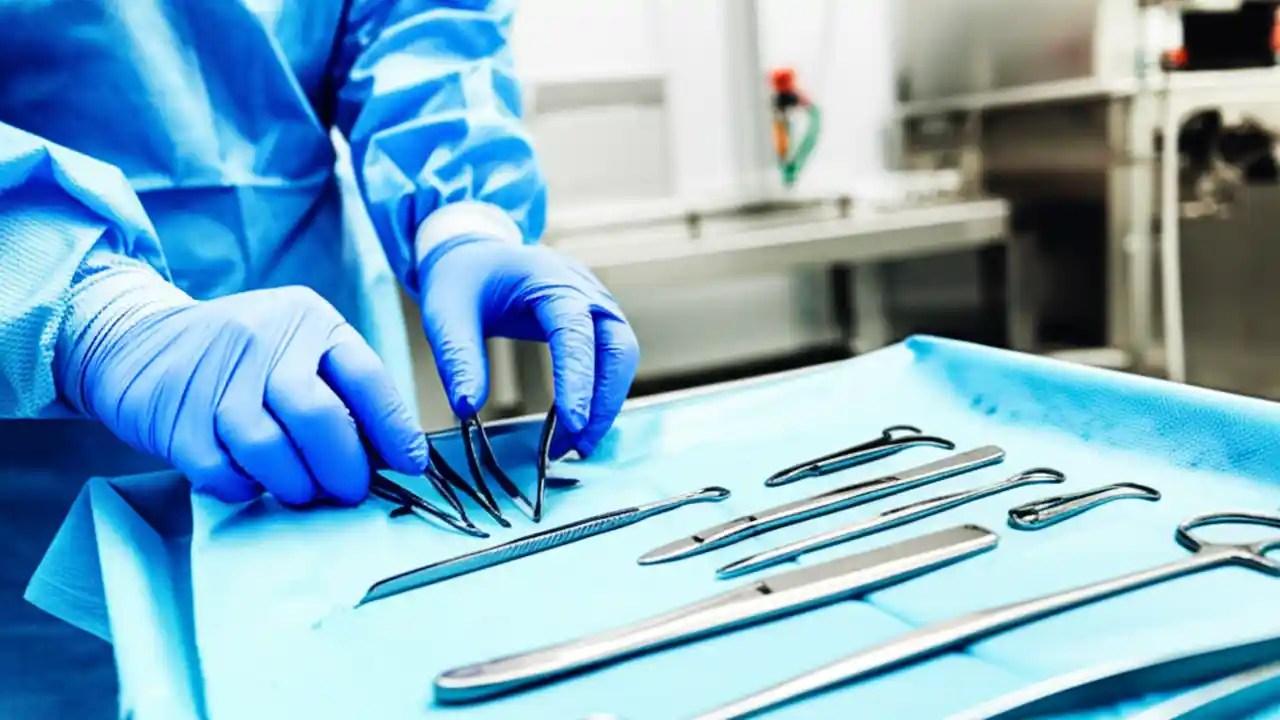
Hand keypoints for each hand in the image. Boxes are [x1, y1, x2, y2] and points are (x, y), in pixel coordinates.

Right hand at [58, 273, 426, 504]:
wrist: (136, 342)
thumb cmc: (241, 358)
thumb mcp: (296, 347)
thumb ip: (340, 390)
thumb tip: (392, 457)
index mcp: (307, 319)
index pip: (365, 377)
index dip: (394, 428)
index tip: (412, 465)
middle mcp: (263, 339)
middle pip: (319, 417)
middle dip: (344, 467)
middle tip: (351, 491)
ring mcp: (215, 378)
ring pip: (270, 449)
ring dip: (296, 485)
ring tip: (302, 490)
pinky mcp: (176, 418)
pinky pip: (225, 472)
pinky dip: (246, 487)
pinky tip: (252, 479)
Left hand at [419, 236, 638, 455]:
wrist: (476, 253)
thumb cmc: (462, 279)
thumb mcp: (445, 313)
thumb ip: (457, 358)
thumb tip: (467, 409)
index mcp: (548, 279)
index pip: (575, 331)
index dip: (577, 378)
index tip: (572, 423)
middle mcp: (584, 290)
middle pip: (618, 347)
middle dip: (605, 401)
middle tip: (576, 446)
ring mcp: (596, 305)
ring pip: (622, 358)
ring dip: (606, 404)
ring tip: (574, 445)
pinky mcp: (595, 322)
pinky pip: (610, 361)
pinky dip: (599, 395)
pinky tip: (575, 425)